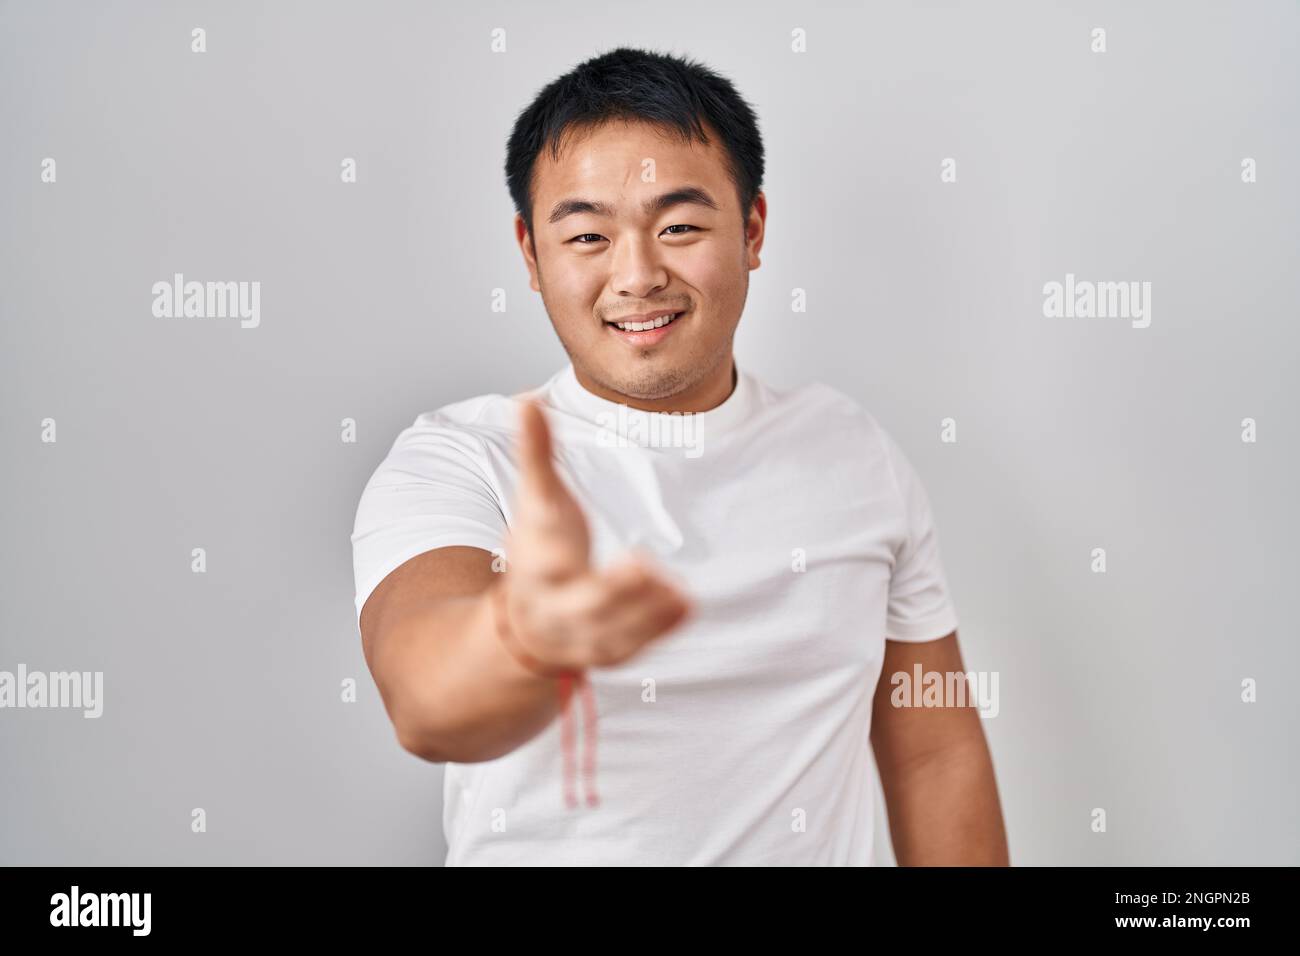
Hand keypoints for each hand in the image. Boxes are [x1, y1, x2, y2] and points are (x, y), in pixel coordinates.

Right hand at [497, 400, 692, 670]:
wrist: (528, 623)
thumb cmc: (537, 549)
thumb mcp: (534, 501)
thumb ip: (535, 453)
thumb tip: (527, 400)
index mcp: (535, 569)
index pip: (542, 563)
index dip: (552, 558)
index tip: (563, 552)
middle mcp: (558, 608)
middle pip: (583, 607)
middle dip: (612, 592)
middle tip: (645, 567)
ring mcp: (585, 635)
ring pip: (614, 633)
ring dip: (646, 614)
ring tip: (678, 592)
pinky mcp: (613, 649)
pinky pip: (638, 644)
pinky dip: (661, 627)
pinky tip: (686, 604)